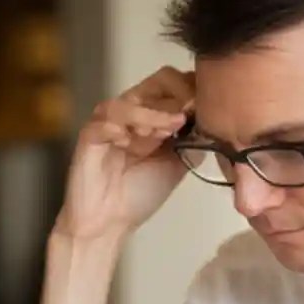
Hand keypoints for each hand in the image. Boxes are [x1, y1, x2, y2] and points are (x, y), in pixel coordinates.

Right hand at [53, 66, 193, 241]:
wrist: (108, 222)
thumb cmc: (141, 193)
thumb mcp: (179, 161)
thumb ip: (193, 138)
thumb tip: (214, 119)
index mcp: (154, 114)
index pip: (176, 83)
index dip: (193, 90)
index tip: (208, 110)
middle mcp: (133, 111)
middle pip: (158, 81)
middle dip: (178, 98)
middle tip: (185, 121)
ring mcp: (109, 121)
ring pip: (131, 100)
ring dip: (151, 115)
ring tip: (163, 134)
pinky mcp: (89, 136)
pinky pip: (104, 121)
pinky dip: (119, 129)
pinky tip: (129, 143)